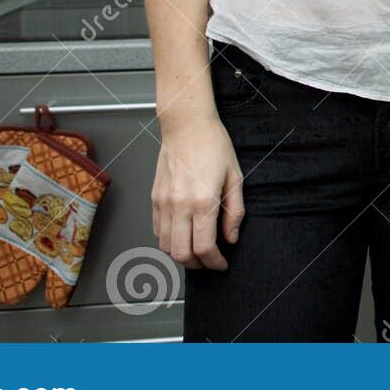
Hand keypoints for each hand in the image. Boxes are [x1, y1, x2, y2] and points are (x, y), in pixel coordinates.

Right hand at [151, 112, 244, 270]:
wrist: (186, 125)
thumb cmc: (213, 145)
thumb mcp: (235, 176)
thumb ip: (234, 211)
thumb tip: (231, 237)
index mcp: (202, 201)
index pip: (204, 247)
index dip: (214, 262)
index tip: (222, 263)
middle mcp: (179, 205)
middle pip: (182, 254)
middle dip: (198, 264)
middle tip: (210, 261)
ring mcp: (163, 203)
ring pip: (166, 246)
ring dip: (182, 255)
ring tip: (197, 250)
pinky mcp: (154, 198)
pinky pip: (157, 231)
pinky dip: (169, 240)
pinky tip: (182, 234)